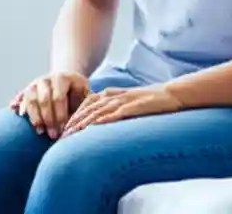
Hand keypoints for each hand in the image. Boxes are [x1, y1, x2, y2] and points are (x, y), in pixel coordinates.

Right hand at [9, 71, 89, 138]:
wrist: (66, 84)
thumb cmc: (78, 96)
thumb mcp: (85, 97)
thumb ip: (86, 107)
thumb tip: (87, 122)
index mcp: (63, 78)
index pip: (58, 97)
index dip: (60, 115)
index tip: (63, 129)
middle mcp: (47, 79)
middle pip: (43, 99)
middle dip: (48, 119)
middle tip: (53, 135)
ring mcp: (35, 83)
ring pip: (30, 99)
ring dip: (35, 117)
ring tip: (40, 131)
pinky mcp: (27, 91)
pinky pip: (21, 99)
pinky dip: (21, 109)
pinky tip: (24, 118)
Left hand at [61, 85, 183, 136]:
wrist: (171, 94)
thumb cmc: (149, 102)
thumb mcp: (127, 104)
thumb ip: (113, 109)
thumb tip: (98, 123)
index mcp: (110, 94)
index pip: (86, 105)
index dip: (73, 117)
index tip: (63, 130)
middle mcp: (113, 96)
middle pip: (87, 109)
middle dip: (73, 122)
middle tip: (60, 136)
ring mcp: (123, 100)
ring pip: (98, 111)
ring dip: (83, 123)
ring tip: (71, 134)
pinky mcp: (134, 106)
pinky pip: (116, 113)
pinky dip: (104, 120)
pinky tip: (94, 127)